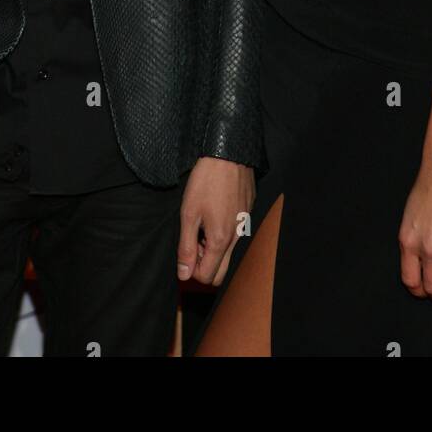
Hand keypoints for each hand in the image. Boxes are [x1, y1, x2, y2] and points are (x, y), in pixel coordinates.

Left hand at [177, 155, 255, 285]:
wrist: (228, 154)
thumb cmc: (206, 182)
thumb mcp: (188, 214)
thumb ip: (186, 247)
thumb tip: (184, 274)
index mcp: (221, 241)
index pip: (207, 277)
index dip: (192, 268)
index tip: (187, 247)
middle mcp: (237, 238)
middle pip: (221, 273)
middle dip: (205, 264)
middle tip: (194, 240)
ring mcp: (245, 226)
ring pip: (229, 253)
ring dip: (214, 248)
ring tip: (204, 223)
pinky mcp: (248, 214)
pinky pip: (236, 235)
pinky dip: (224, 232)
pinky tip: (215, 211)